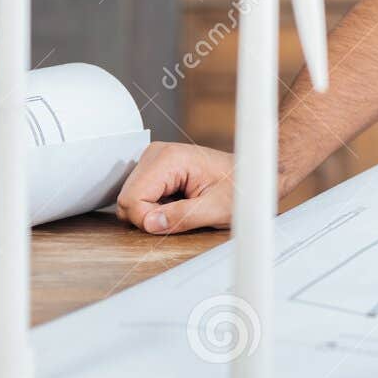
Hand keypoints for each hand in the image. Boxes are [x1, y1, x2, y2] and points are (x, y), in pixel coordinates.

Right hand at [116, 142, 235, 233]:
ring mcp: (153, 160)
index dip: (148, 220)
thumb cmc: (240, 189)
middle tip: (181, 213)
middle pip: (127, 199)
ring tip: (182, 205)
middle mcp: (156, 153)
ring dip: (153, 212)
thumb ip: (183, 217)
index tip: (172, 221)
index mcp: (169, 158)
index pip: (132, 199)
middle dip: (150, 216)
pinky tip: (177, 201)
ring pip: (130, 200)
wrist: (250, 178)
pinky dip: (155, 206)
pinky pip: (139, 197)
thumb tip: (150, 223)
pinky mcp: (154, 169)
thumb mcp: (217, 208)